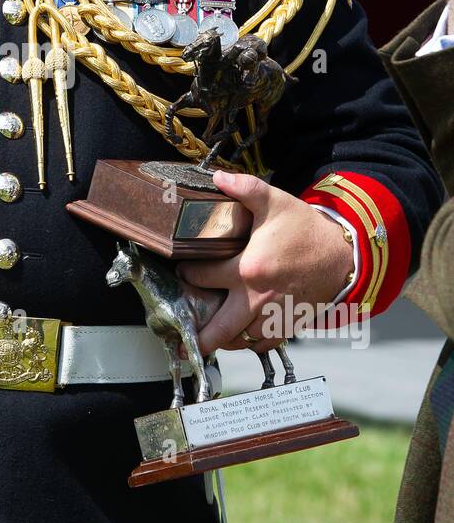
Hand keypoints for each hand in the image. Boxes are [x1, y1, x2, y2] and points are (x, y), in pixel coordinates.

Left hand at [177, 169, 353, 355]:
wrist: (342, 255)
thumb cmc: (307, 230)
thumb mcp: (275, 202)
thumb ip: (245, 188)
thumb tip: (217, 176)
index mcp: (248, 270)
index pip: (202, 278)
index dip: (188, 274)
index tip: (184, 272)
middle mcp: (258, 300)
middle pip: (218, 329)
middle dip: (196, 337)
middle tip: (179, 342)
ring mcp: (273, 317)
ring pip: (239, 340)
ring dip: (222, 337)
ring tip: (208, 332)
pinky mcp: (287, 326)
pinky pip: (262, 345)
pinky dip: (248, 343)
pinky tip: (239, 335)